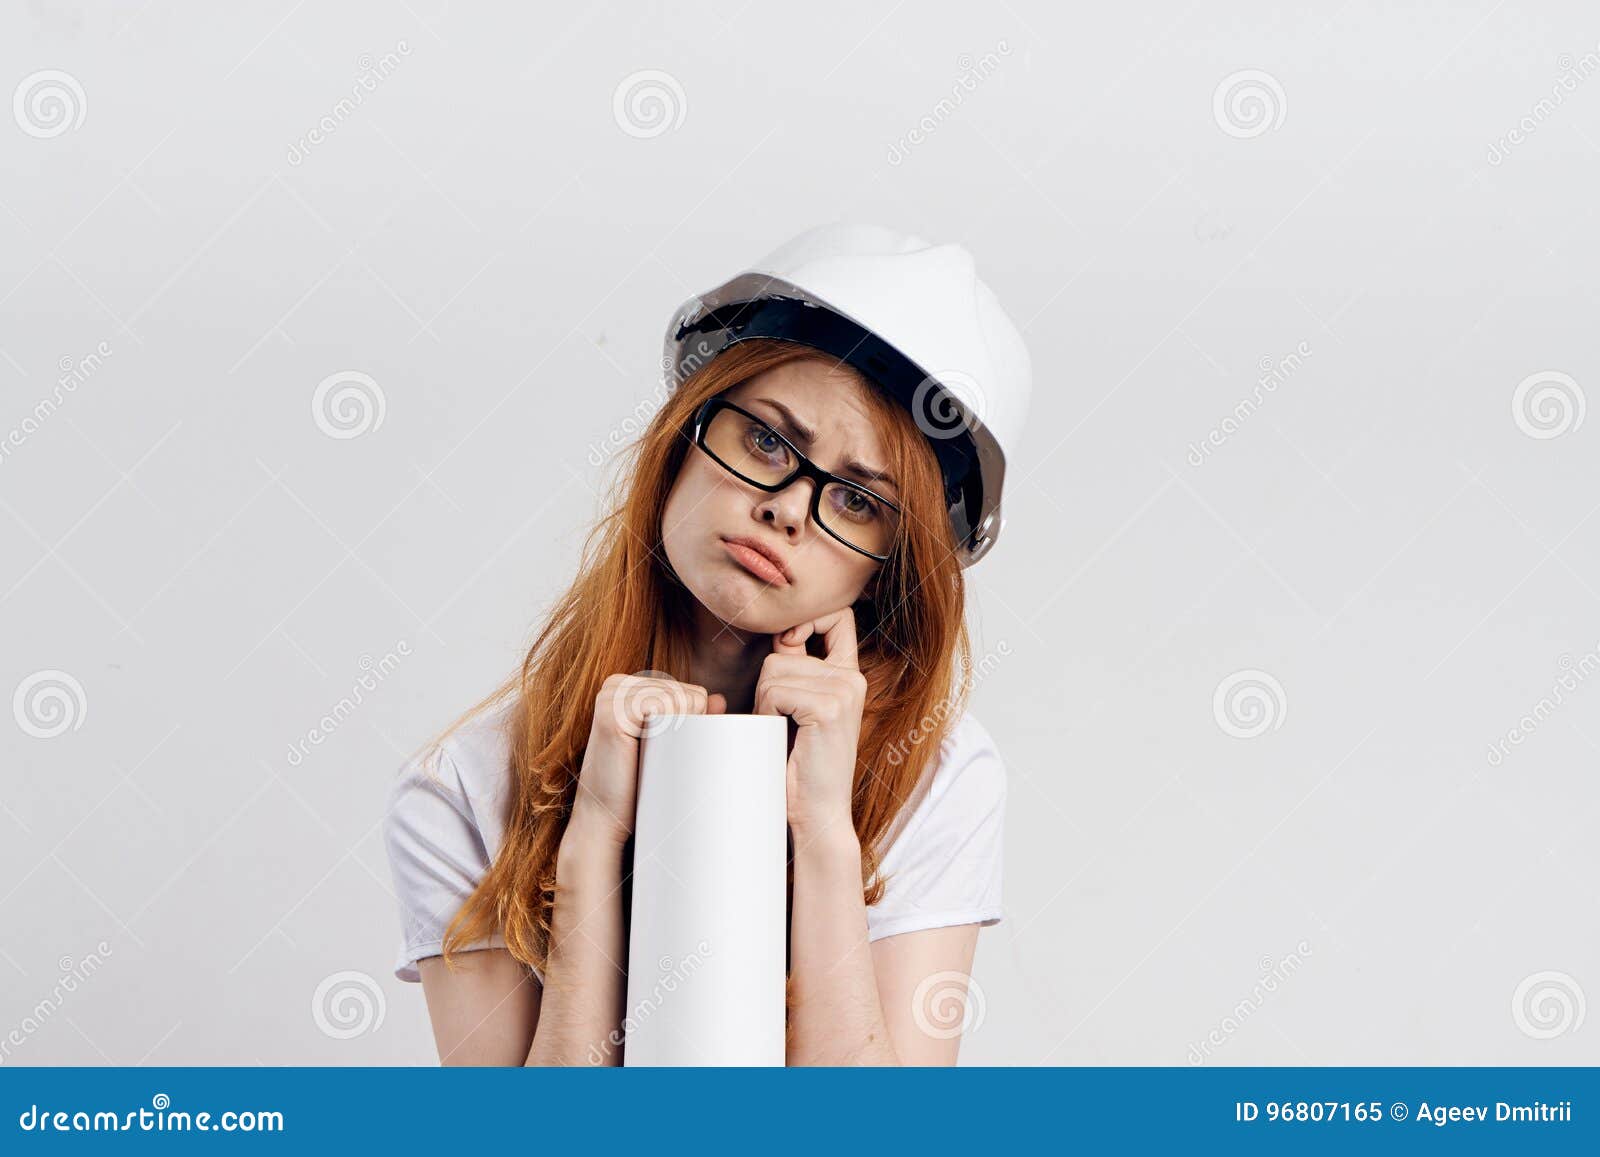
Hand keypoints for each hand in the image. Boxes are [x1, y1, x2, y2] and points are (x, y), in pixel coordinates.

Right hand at [572, 672, 725, 847]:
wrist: (606, 818)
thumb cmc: (639, 785)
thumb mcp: (668, 744)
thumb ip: (691, 717)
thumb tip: (719, 699)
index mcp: (628, 687)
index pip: (690, 692)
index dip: (691, 724)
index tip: (665, 749)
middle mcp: (616, 685)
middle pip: (687, 694)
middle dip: (685, 728)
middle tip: (657, 757)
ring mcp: (610, 696)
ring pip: (678, 699)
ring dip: (676, 734)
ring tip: (650, 755)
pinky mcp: (610, 713)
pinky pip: (663, 706)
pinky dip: (665, 730)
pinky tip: (644, 749)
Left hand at [754, 606, 867, 841]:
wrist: (817, 813)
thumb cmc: (799, 764)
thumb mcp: (798, 706)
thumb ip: (794, 668)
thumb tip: (781, 633)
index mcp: (848, 675)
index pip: (837, 616)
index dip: (804, 620)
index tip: (789, 644)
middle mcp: (852, 677)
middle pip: (782, 650)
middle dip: (767, 685)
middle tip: (781, 722)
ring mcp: (844, 690)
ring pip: (773, 670)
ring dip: (764, 703)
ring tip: (783, 732)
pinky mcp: (830, 706)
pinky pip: (774, 692)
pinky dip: (767, 715)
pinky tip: (783, 737)